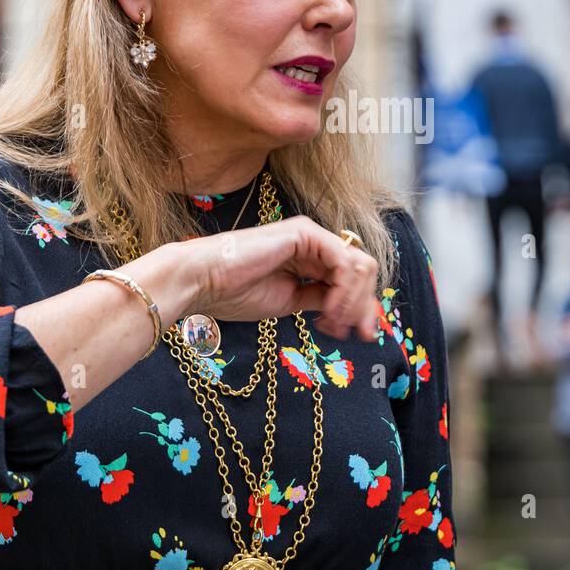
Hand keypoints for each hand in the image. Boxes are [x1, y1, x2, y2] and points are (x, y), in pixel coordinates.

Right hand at [131, 215, 380, 340]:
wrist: (201, 282)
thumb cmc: (233, 293)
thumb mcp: (290, 301)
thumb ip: (319, 300)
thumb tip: (346, 312)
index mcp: (310, 257)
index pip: (353, 277)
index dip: (363, 307)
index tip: (360, 336)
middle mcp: (314, 243)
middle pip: (363, 270)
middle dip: (367, 305)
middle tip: (361, 334)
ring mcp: (310, 235)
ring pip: (359, 265)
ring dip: (355, 301)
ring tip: (335, 324)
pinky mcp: (304, 233)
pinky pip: (343, 262)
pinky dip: (343, 291)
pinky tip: (328, 311)